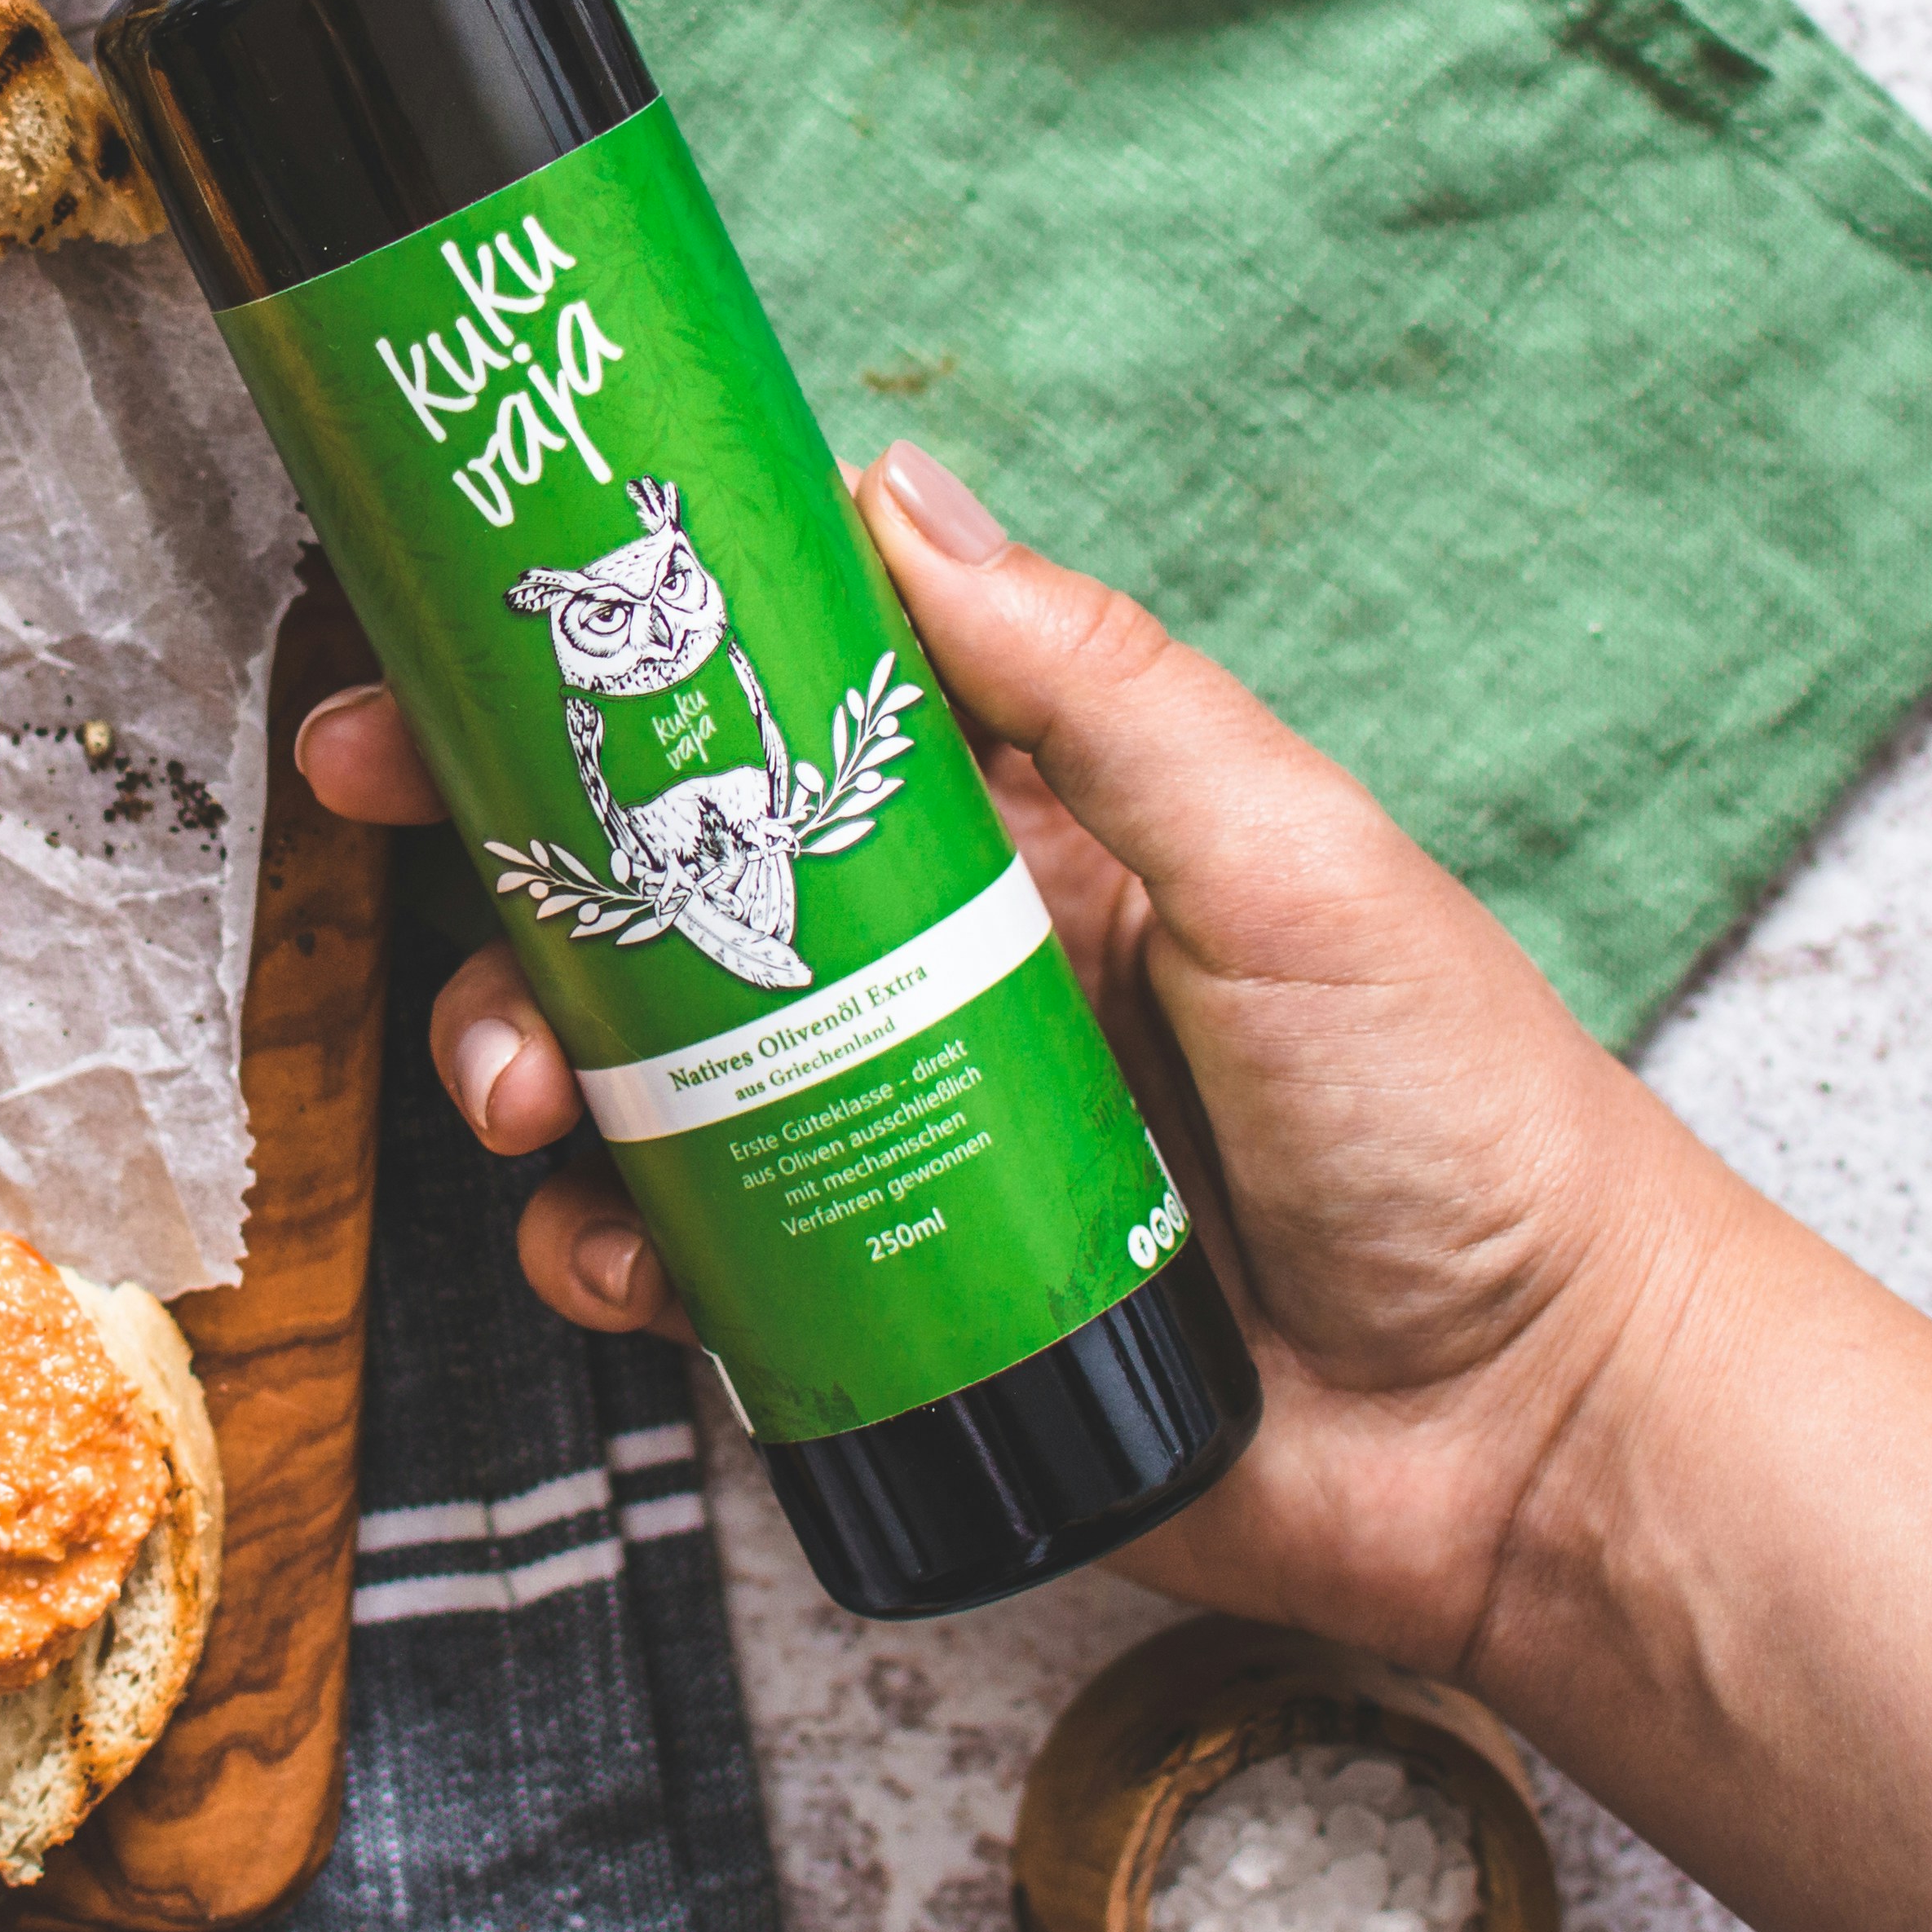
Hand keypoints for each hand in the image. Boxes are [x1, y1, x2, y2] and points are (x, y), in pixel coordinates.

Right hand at [292, 441, 1754, 1677]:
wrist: (1535, 1442)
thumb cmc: (1462, 1124)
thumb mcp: (1287, 856)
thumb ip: (1095, 682)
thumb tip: (894, 490)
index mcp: (1025, 842)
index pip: (771, 711)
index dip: (604, 668)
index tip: (453, 644)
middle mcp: (928, 977)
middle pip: (656, 887)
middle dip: (505, 867)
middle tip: (397, 842)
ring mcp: (887, 1145)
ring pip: (635, 1077)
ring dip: (526, 1060)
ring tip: (522, 1101)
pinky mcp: (875, 1315)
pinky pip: (688, 1267)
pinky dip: (604, 1256)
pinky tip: (605, 1261)